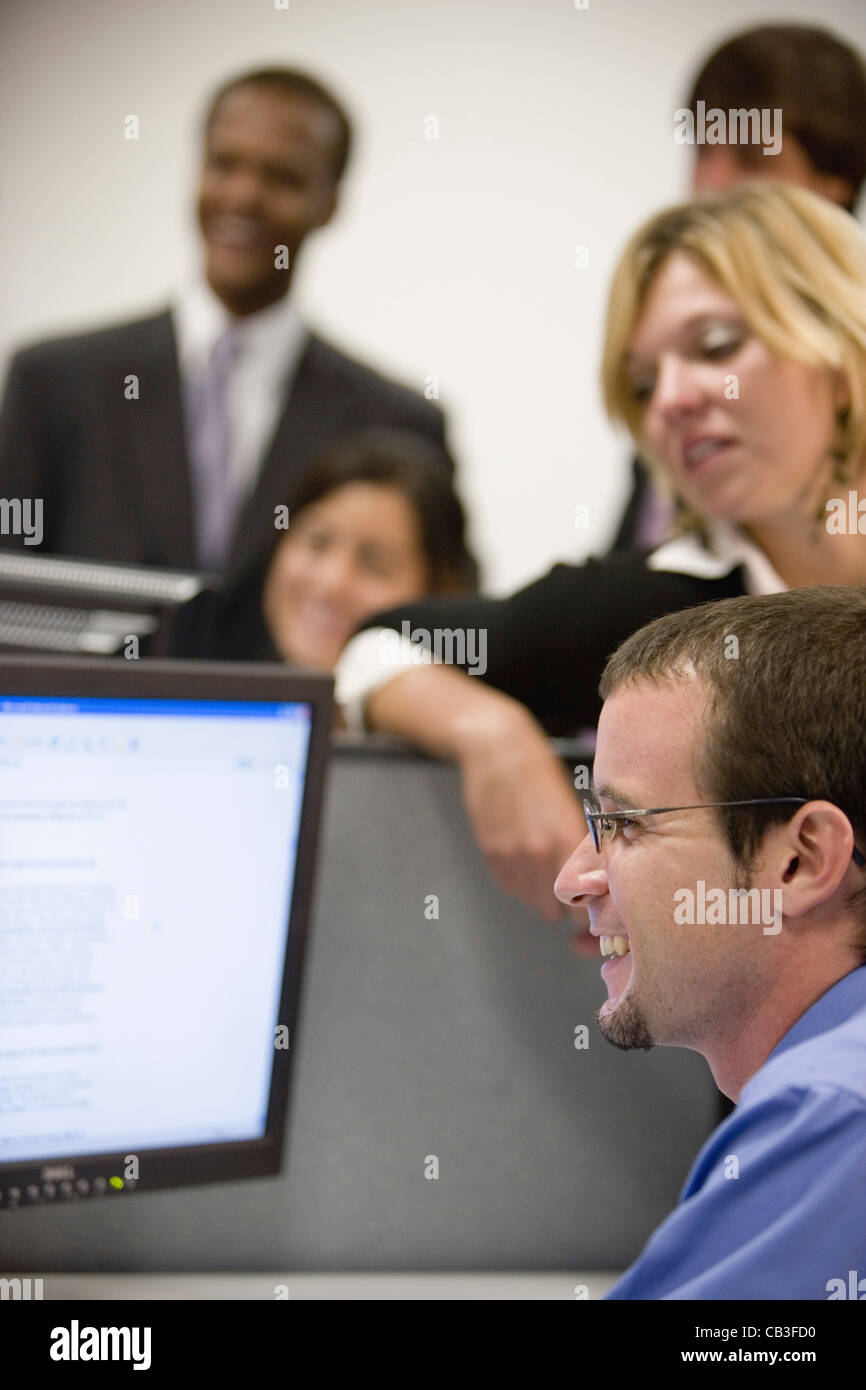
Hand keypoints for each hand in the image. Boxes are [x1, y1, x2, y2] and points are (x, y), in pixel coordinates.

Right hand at [457, 704, 587, 920]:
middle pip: (556, 911)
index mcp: (567, 839)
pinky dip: (521, 880)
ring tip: (548, 867)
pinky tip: (527, 857)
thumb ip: (582, 844)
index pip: (583, 899)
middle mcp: (539, 853)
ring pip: (533, 901)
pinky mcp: (491, 853)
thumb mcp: (572, 803)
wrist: (496, 749)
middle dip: (566, 903)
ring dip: (542, 893)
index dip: (589, 905)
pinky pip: (511, 886)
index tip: (591, 901)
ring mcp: (511, 856)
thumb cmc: (540, 770)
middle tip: (572, 886)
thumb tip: (595, 877)